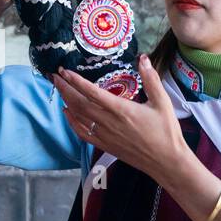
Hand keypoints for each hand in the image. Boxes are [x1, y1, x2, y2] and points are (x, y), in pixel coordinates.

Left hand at [52, 54, 190, 183]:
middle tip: (55, 76)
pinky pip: (83, 133)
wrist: (166, 161)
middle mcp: (109, 122)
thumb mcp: (162, 102)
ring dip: (67, 101)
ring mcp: (105, 135)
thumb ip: (151, 79)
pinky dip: (72, 122)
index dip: (76, 81)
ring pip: (79, 117)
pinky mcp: (105, 146)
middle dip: (65, 88)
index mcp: (121, 109)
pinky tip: (67, 113)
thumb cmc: (166, 131)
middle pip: (79, 103)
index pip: (92, 92)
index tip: (65, 71)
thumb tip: (143, 58)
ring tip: (59, 88)